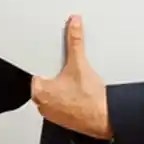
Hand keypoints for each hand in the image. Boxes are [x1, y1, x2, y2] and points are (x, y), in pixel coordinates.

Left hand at [31, 15, 112, 139]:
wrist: (106, 118)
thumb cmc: (90, 99)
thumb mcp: (80, 63)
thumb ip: (75, 41)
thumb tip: (73, 24)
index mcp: (39, 91)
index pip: (37, 70)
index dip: (48, 63)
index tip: (56, 61)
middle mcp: (42, 105)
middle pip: (45, 81)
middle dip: (56, 74)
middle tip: (69, 72)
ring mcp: (52, 114)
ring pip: (53, 94)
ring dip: (62, 87)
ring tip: (76, 84)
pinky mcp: (63, 120)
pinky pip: (61, 104)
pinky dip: (68, 98)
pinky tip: (79, 94)